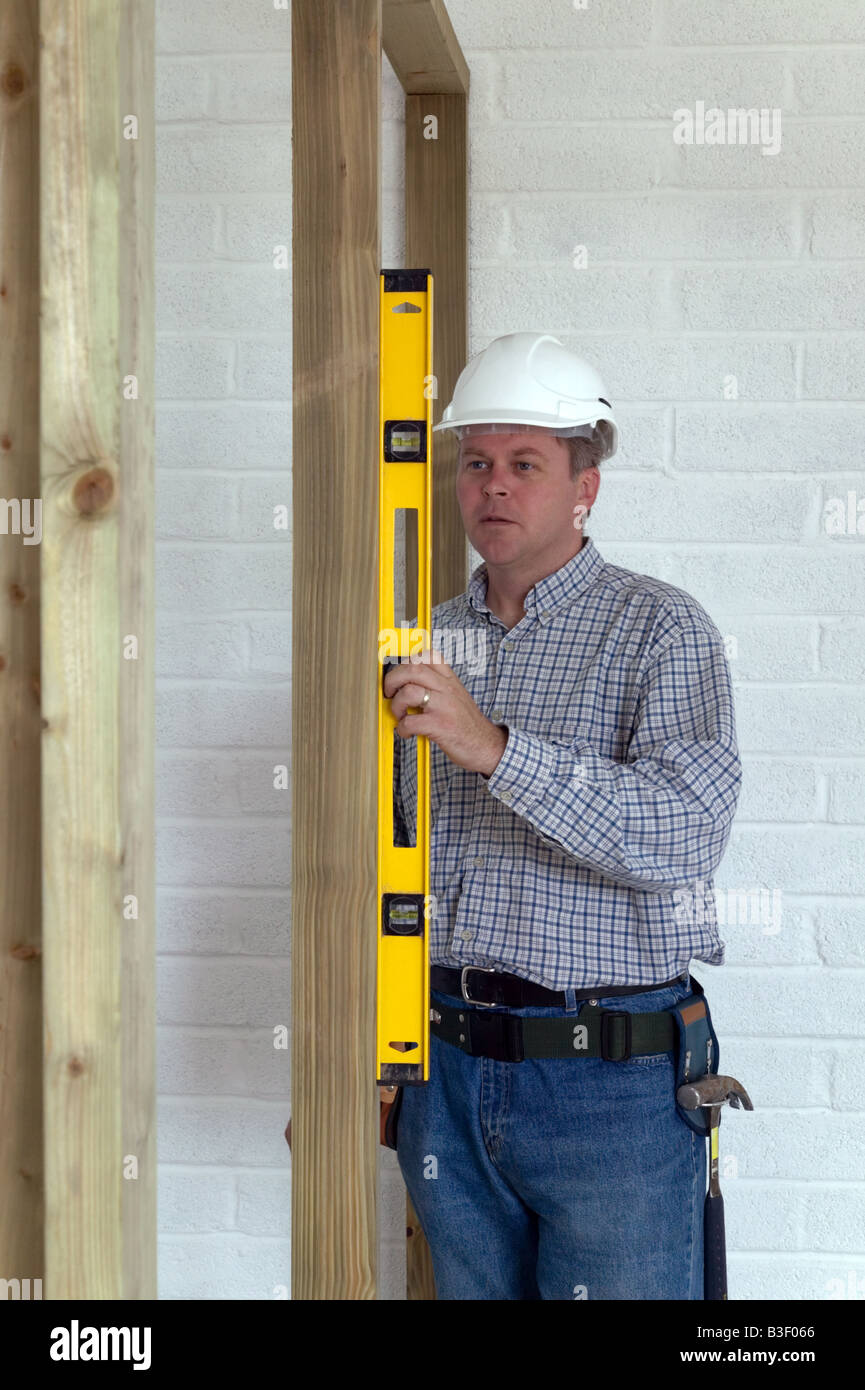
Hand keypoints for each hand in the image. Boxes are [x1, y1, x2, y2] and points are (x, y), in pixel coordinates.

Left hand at [383, 648, 507, 775]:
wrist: (488, 746)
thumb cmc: (469, 725)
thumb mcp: (457, 697)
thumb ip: (437, 688)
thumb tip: (408, 686)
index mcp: (450, 681)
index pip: (428, 656)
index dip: (407, 661)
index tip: (399, 674)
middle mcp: (447, 689)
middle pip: (412, 669)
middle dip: (392, 680)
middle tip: (390, 693)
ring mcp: (444, 707)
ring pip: (409, 692)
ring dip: (396, 705)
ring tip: (400, 715)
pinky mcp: (440, 726)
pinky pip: (411, 721)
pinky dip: (402, 728)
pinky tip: (407, 732)